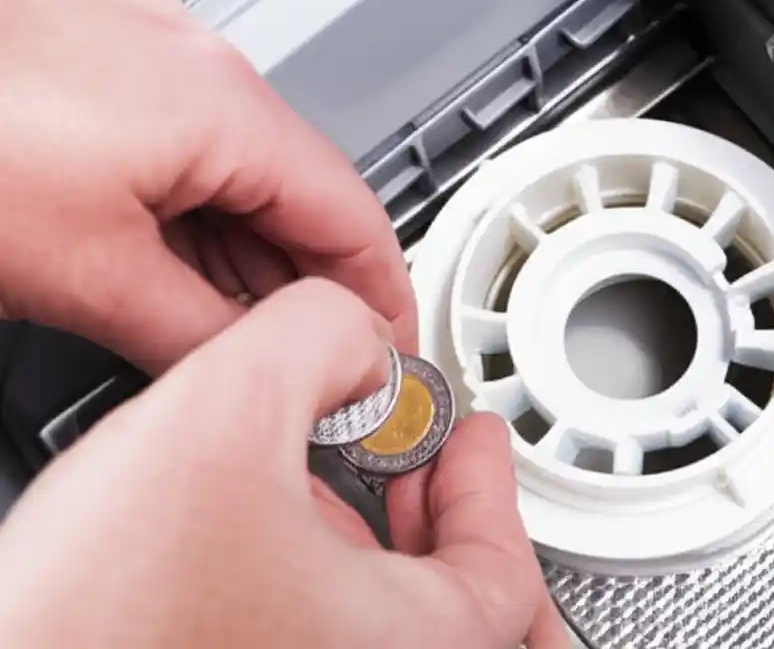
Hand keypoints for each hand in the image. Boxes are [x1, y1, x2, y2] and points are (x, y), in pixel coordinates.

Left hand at [0, 0, 415, 370]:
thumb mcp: (79, 268)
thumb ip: (186, 328)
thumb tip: (241, 366)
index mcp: (226, 111)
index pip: (357, 219)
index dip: (383, 300)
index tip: (389, 354)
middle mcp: (203, 68)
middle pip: (303, 195)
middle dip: (311, 285)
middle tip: (308, 357)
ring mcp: (149, 55)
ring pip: (239, 173)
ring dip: (246, 254)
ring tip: (232, 325)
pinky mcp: (97, 58)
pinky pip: (182, 147)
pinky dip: (193, 213)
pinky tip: (169, 261)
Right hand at [0, 281, 566, 647]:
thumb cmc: (93, 622)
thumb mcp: (223, 412)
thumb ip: (312, 335)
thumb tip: (347, 329)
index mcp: (405, 645)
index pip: (507, 577)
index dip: (490, 486)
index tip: (471, 437)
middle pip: (452, 603)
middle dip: (433, 510)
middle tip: (415, 456)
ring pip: (379, 621)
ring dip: (369, 542)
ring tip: (329, 477)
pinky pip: (315, 635)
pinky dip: (310, 578)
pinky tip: (258, 528)